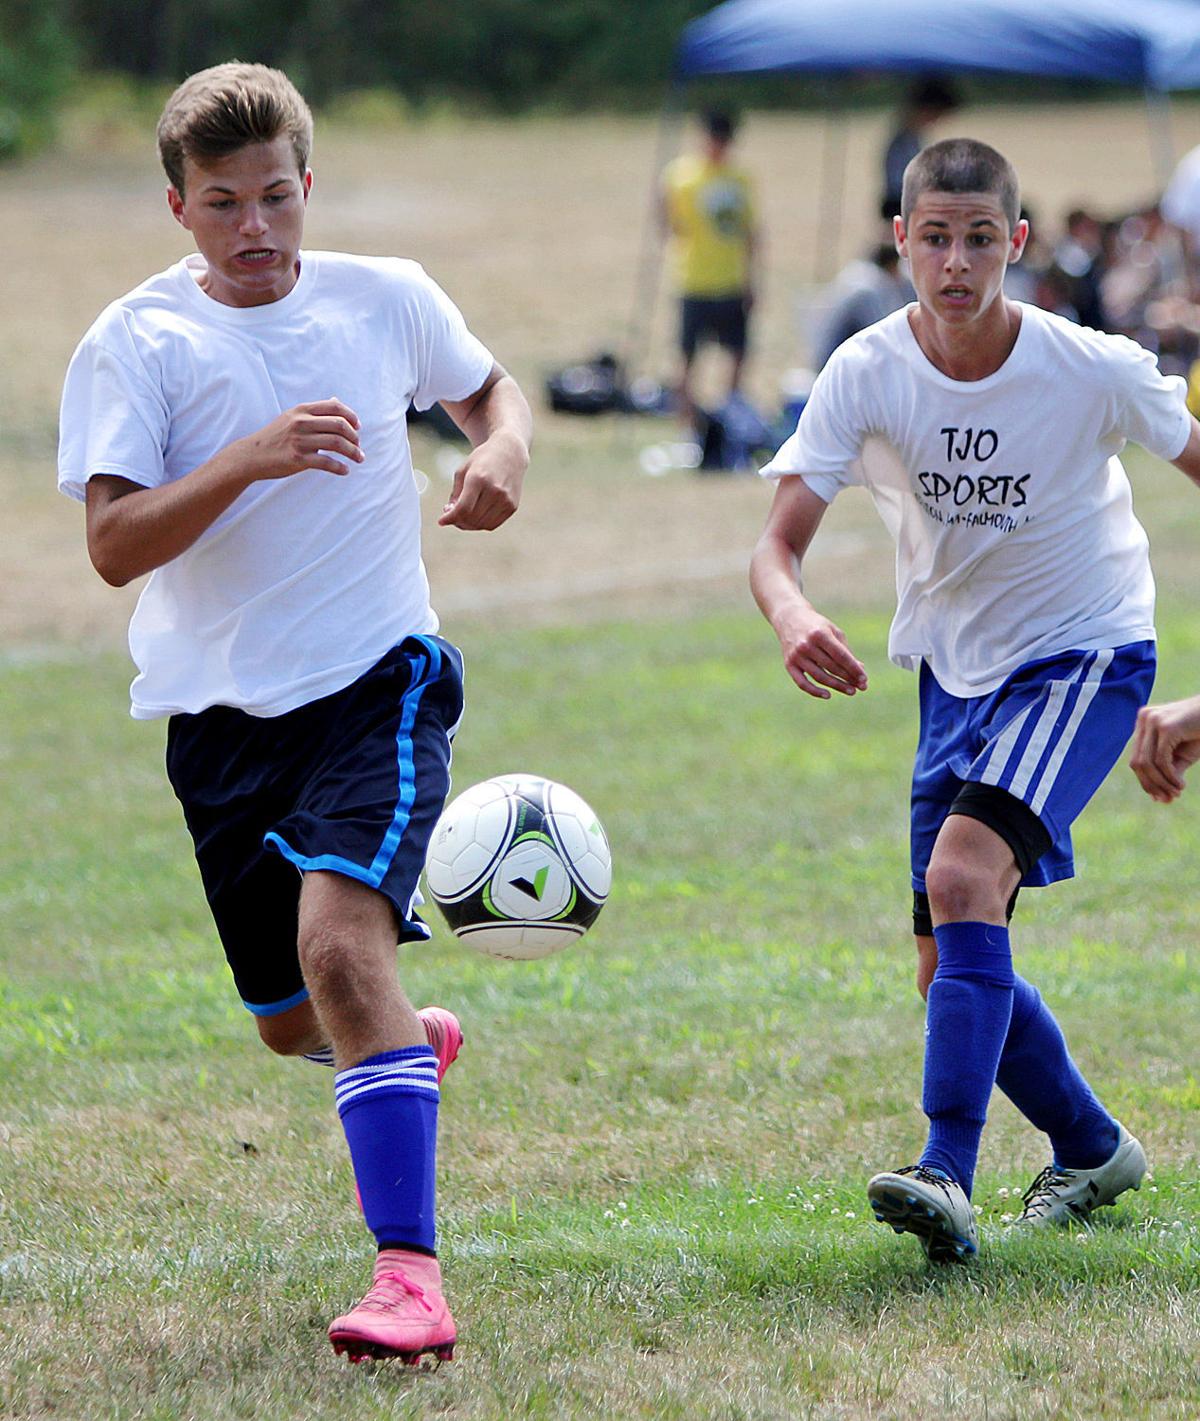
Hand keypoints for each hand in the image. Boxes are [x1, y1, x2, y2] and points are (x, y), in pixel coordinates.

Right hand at [234, 399, 363, 480]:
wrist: (253, 455)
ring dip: (353, 452)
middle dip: (355, 437)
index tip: (358, 427)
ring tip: (359, 458)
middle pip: (340, 425)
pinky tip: (345, 470)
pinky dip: (340, 467)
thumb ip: (315, 411)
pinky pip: (327, 462)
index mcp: (302, 410)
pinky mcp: (298, 458)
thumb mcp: (293, 417)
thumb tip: (336, 400)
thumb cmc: (276, 436)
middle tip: (359, 446)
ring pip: (337, 443)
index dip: (352, 417)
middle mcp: (302, 422)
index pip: (335, 407)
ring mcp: (300, 440)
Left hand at [438, 429, 527, 529]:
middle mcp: (495, 491)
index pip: (463, 509)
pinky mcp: (512, 506)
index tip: (441, 521)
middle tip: (451, 516)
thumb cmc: (482, 460)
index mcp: (479, 479)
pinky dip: (480, 524)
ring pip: (481, 525)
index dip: (450, 518)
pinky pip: (492, 525)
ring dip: (468, 525)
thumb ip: (455, 494)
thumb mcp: (463, 471)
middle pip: (471, 519)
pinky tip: (475, 515)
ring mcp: (505, 500)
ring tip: (462, 515)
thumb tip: (449, 515)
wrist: (510, 452)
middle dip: (457, 521)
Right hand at [776, 605, 867, 698]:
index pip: (840, 655)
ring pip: (819, 677)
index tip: (864, 678)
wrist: (789, 618)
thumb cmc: (817, 626)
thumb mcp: (833, 632)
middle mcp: (806, 645)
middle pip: (831, 667)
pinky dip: (815, 691)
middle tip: (861, 687)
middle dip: (848, 678)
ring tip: (851, 691)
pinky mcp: (789, 665)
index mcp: (820, 634)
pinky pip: (802, 683)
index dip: (853, 668)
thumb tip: (860, 670)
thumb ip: (846, 650)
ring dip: (837, 686)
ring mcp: (796, 656)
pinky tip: (828, 695)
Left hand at [1129, 696, 1199, 801]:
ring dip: (1162, 783)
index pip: (1136, 758)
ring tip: (1176, 793)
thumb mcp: (1182, 755)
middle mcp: (1145, 719)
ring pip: (1147, 763)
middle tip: (1167, 799)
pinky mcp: (1166, 727)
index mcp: (1144, 723)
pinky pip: (1161, 760)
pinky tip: (1181, 785)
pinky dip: (1170, 777)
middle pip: (1137, 762)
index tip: (1160, 797)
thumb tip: (1157, 798)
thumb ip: (1168, 772)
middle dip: (1151, 785)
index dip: (1146, 781)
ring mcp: (1153, 721)